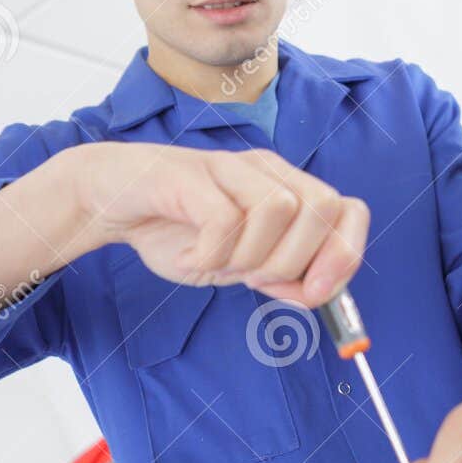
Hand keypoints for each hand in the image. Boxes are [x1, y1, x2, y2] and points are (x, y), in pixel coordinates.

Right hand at [69, 141, 368, 304]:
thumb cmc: (180, 230)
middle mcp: (266, 171)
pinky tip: (189, 256)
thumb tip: (317, 295)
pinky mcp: (190, 174)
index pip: (349, 210)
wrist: (113, 203)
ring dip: (249, 256)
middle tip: (251, 279)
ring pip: (278, 210)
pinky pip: (224, 220)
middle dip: (294, 261)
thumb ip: (280, 277)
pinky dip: (209, 254)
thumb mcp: (238, 265)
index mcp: (288, 188)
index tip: (318, 295)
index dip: (345, 254)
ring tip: (216, 262)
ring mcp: (229, 167)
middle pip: (321, 207)